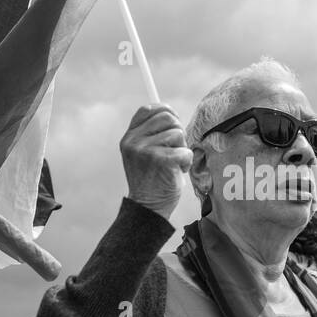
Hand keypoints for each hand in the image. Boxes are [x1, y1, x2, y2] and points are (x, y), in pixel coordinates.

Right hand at [121, 104, 191, 221]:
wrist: (148, 207)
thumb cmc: (150, 179)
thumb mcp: (142, 153)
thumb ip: (150, 133)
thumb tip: (170, 112)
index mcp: (129, 137)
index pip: (147, 109)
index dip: (164, 110)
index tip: (173, 121)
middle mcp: (134, 141)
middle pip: (167, 117)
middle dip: (177, 131)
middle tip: (176, 148)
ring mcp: (147, 150)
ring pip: (178, 133)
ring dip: (181, 149)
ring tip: (173, 164)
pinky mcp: (163, 160)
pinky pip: (185, 151)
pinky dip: (186, 162)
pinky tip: (177, 172)